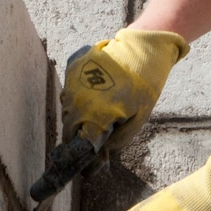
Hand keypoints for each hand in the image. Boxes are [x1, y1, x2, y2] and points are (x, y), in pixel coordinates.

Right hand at [60, 28, 188, 153]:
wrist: (143, 51)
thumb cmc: (144, 88)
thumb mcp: (137, 121)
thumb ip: (116, 142)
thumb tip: (99, 154)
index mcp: (94, 115)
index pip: (74, 143)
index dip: (78, 154)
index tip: (84, 159)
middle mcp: (78, 99)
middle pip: (67, 125)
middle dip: (76, 134)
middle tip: (92, 133)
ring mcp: (73, 81)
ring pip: (66, 106)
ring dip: (76, 113)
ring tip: (96, 109)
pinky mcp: (72, 66)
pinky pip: (69, 88)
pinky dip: (77, 94)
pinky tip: (94, 91)